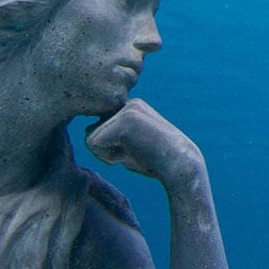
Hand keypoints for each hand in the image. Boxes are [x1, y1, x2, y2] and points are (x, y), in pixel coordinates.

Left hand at [85, 98, 201, 185]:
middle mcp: (128, 103)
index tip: (140, 150)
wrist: (182, 166)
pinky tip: (134, 154)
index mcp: (132, 107)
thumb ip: (112, 138)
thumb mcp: (132, 145)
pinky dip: (109, 157)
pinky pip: (94, 144)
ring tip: (137, 153)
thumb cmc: (158, 164)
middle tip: (137, 153)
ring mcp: (125, 110)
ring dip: (109, 154)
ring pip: (90, 137)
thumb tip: (87, 134)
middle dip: (108, 150)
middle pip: (91, 131)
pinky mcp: (122, 121)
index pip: (100, 129)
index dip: (113, 148)